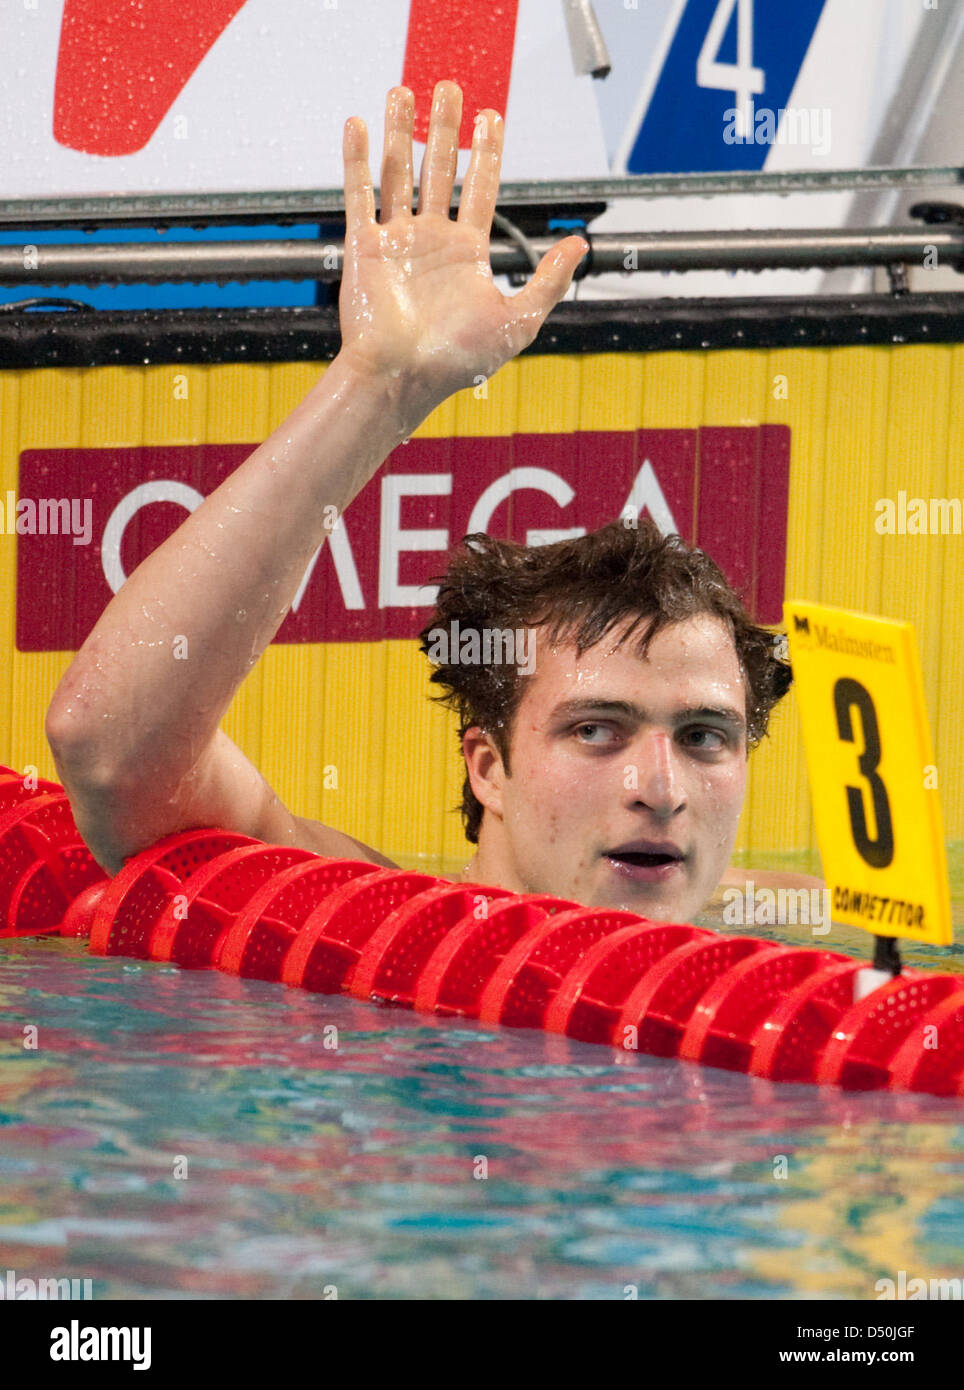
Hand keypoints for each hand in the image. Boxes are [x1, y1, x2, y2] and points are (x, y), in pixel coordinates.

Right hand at [337, 80, 587, 414]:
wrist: (403, 378)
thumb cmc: (458, 361)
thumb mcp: (519, 321)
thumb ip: (549, 280)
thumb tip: (581, 244)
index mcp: (467, 255)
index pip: (480, 190)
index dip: (487, 153)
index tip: (491, 117)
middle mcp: (431, 242)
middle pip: (440, 171)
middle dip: (446, 128)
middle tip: (451, 87)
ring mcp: (396, 242)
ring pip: (399, 173)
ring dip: (402, 132)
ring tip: (406, 90)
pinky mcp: (362, 248)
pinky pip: (358, 195)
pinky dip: (357, 160)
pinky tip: (359, 125)